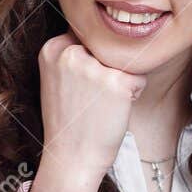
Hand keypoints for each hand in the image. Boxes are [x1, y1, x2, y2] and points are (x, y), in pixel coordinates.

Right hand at [28, 34, 146, 191]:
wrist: (72, 158)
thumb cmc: (68, 122)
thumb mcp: (56, 79)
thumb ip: (71, 54)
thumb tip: (102, 33)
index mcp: (52, 48)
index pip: (86, 36)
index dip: (91, 60)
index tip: (81, 85)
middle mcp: (70, 52)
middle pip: (106, 46)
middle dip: (106, 67)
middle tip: (92, 98)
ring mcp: (94, 66)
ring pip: (123, 60)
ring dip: (120, 80)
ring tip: (102, 103)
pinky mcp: (117, 82)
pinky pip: (138, 78)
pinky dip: (132, 93)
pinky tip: (114, 109)